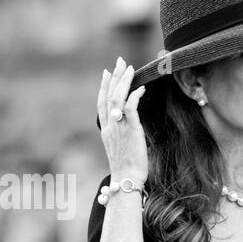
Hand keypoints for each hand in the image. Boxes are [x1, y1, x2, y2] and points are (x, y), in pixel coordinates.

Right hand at [97, 57, 148, 182]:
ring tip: (130, 68)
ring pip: (117, 98)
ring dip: (124, 81)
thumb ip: (121, 134)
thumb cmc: (126, 168)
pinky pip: (130, 108)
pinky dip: (134, 96)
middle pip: (108, 95)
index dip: (104, 87)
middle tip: (120, 62)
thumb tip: (128, 125)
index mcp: (106, 130)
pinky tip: (140, 88)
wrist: (126, 179)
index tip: (107, 73)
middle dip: (114, 77)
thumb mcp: (120, 148)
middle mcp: (110, 126)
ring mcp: (119, 127)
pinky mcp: (131, 130)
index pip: (102, 103)